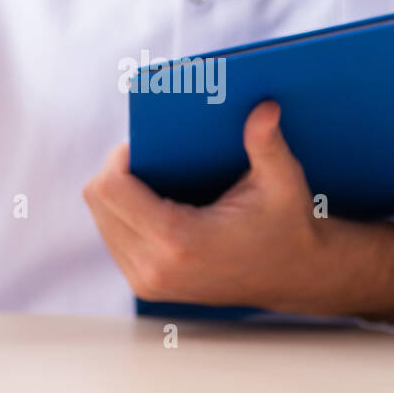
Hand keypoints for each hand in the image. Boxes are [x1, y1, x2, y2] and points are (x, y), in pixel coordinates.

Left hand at [83, 100, 393, 319]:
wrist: (295, 276)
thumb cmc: (287, 225)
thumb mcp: (283, 181)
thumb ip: (267, 143)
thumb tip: (264, 105)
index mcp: (179, 241)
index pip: (110, 188)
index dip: (119, 157)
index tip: (145, 143)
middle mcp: (154, 267)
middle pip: (98, 201)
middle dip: (117, 170)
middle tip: (150, 155)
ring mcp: (147, 282)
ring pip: (101, 219)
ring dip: (118, 192)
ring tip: (153, 176)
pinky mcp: (146, 286)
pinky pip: (113, 237)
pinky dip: (124, 213)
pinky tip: (154, 201)